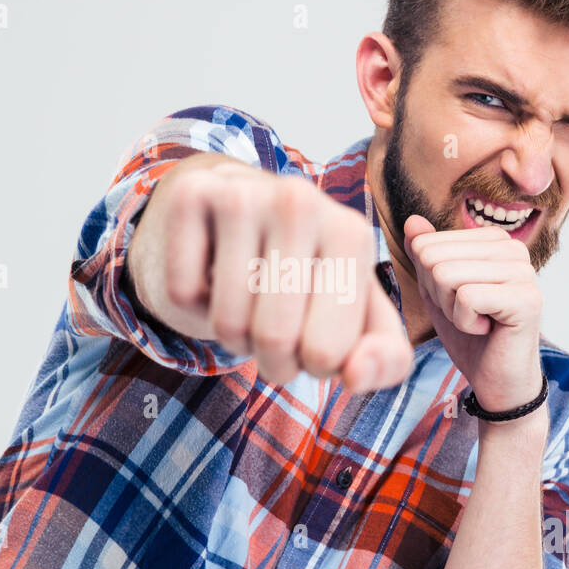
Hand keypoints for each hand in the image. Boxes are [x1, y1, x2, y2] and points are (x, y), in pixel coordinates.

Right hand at [129, 157, 413, 392]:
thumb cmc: (312, 278)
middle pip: (273, 338)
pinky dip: (194, 304)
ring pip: (226, 321)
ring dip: (232, 336)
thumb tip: (355, 375)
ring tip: (248, 301)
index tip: (314, 338)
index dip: (312, 367)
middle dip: (272, 360)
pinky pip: (183, 292)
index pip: (326, 352)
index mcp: (352, 233)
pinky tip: (213, 273)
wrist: (247, 215)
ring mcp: (242, 193)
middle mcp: (300, 201)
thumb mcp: (361, 320)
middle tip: (276, 332)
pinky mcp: (191, 193)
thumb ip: (386, 359)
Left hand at [402, 214, 544, 413]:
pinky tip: (487, 329)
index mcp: (493, 241)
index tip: (457, 300)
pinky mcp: (526, 298)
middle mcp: (513, 248)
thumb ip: (425, 255)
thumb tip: (412, 220)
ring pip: (447, 275)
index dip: (429, 282)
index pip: (427, 245)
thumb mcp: (437, 292)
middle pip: (434, 258)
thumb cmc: (469, 336)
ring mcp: (524, 271)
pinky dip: (465, 323)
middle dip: (438, 295)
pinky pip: (466, 298)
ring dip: (451, 310)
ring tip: (477, 321)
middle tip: (467, 314)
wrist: (497, 380)